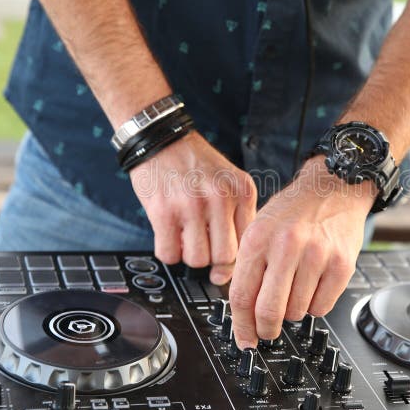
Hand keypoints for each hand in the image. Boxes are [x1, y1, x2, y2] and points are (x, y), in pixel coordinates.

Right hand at [130, 132, 256, 284]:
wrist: (161, 138)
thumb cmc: (195, 164)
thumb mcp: (228, 182)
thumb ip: (235, 219)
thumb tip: (226, 271)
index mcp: (243, 191)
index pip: (248, 244)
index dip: (235, 257)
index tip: (223, 258)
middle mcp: (221, 198)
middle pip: (224, 257)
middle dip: (211, 259)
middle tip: (202, 244)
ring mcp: (192, 205)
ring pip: (197, 260)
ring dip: (187, 255)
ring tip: (184, 236)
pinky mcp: (164, 211)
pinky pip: (169, 254)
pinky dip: (167, 251)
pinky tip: (168, 234)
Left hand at [229, 157, 375, 347]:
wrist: (334, 188)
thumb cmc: (294, 210)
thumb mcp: (259, 228)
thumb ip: (248, 266)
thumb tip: (241, 311)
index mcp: (258, 238)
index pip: (241, 295)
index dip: (241, 325)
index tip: (245, 339)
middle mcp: (286, 246)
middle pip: (268, 311)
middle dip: (265, 329)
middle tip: (267, 331)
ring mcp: (316, 256)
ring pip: (296, 312)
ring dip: (292, 311)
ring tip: (295, 288)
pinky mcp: (341, 265)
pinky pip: (321, 308)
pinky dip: (314, 305)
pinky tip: (313, 285)